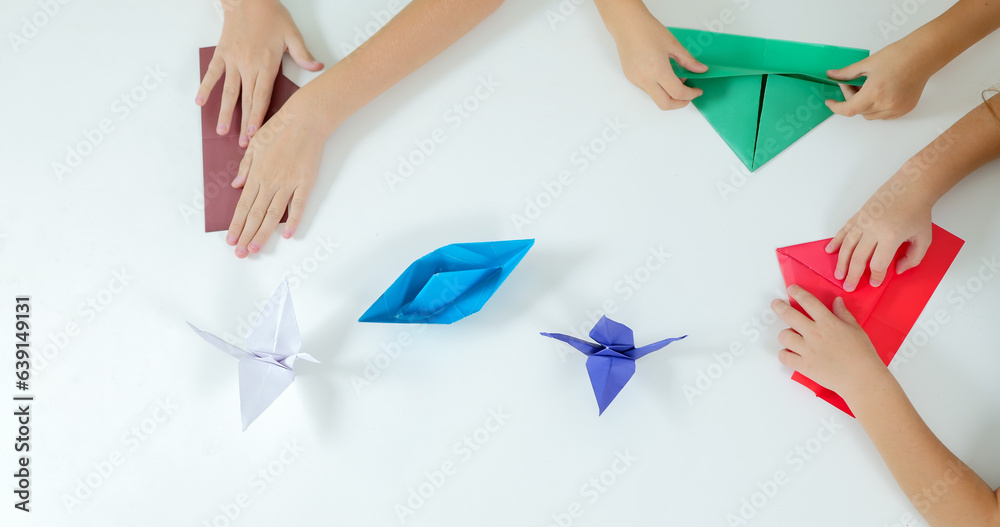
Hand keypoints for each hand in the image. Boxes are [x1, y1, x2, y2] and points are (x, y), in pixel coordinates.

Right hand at [196, 0, 322, 146]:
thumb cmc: (271, 15)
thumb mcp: (292, 34)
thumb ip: (303, 54)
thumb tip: (318, 68)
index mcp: (266, 64)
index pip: (262, 96)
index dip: (258, 116)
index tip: (254, 134)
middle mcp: (248, 65)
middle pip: (246, 99)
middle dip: (244, 123)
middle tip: (242, 144)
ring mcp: (233, 60)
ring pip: (228, 91)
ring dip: (224, 112)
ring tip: (221, 130)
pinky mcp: (221, 54)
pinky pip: (212, 73)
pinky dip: (205, 87)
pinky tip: (200, 102)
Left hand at [225, 92, 328, 257]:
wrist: (306, 119)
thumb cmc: (280, 128)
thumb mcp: (255, 144)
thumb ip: (246, 167)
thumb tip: (237, 185)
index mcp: (256, 173)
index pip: (243, 205)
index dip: (236, 224)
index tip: (231, 240)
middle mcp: (270, 181)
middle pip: (255, 214)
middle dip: (246, 235)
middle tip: (241, 253)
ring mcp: (288, 183)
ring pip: (273, 214)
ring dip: (263, 233)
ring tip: (256, 248)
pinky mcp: (305, 182)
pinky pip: (298, 205)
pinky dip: (292, 220)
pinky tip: (287, 234)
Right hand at [611, 17, 707, 109]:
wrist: (627, 25)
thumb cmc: (647, 30)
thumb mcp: (673, 45)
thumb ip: (688, 61)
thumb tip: (700, 70)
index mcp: (658, 70)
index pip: (678, 93)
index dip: (691, 95)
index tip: (696, 91)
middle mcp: (645, 79)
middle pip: (665, 104)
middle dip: (680, 103)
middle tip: (689, 96)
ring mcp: (636, 80)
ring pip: (656, 98)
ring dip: (668, 94)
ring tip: (675, 79)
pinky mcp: (631, 78)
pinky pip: (648, 90)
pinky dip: (659, 88)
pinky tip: (662, 74)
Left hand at [771, 285, 888, 397]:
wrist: (862, 379)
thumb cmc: (863, 354)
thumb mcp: (856, 329)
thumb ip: (844, 314)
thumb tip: (837, 301)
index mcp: (828, 323)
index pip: (809, 302)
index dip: (798, 293)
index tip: (792, 289)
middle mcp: (815, 334)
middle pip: (790, 316)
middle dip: (780, 307)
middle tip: (776, 304)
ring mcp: (807, 350)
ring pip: (784, 336)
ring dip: (786, 334)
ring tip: (791, 335)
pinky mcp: (804, 366)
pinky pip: (784, 357)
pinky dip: (785, 354)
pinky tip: (790, 352)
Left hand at [825, 40, 932, 119]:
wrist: (923, 55)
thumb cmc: (899, 56)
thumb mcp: (868, 63)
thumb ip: (847, 73)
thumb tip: (831, 75)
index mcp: (875, 91)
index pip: (848, 109)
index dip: (836, 107)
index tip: (830, 102)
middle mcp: (886, 103)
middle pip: (858, 111)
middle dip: (851, 99)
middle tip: (851, 84)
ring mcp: (897, 108)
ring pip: (870, 115)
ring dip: (863, 105)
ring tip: (866, 88)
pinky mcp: (905, 109)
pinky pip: (883, 115)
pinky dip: (876, 108)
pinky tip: (878, 93)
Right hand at [825, 176, 933, 290]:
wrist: (910, 187)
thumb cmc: (917, 212)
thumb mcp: (924, 238)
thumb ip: (913, 258)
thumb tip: (897, 270)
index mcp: (890, 237)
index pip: (878, 263)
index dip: (876, 276)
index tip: (874, 283)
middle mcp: (873, 230)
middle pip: (858, 258)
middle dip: (853, 275)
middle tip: (849, 287)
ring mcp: (863, 222)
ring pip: (847, 246)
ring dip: (841, 262)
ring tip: (839, 274)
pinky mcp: (858, 215)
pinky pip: (843, 231)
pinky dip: (835, 242)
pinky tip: (830, 251)